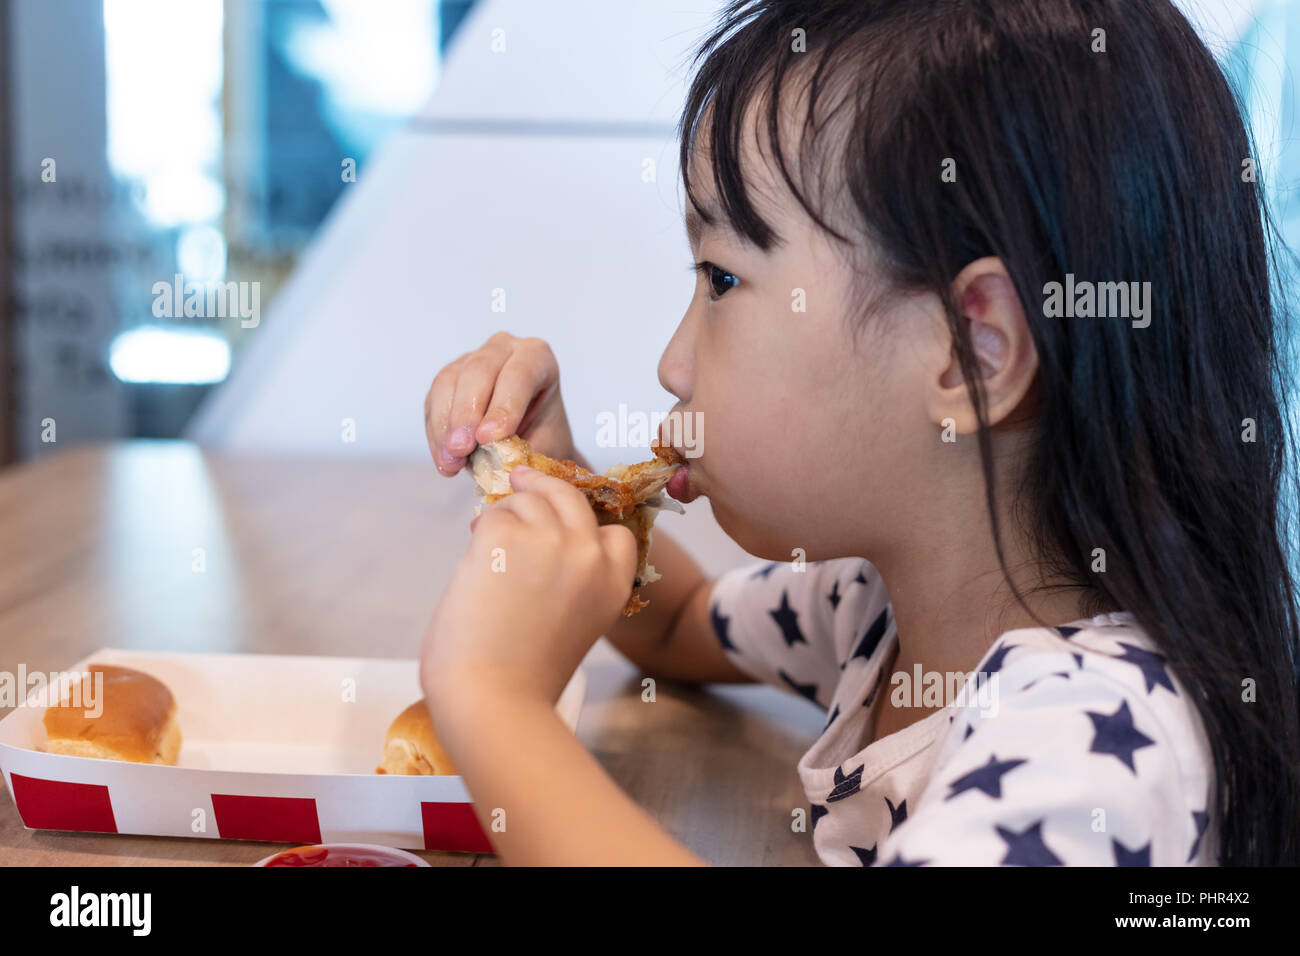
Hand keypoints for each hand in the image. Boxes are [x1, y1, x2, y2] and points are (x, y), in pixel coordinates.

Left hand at [419, 464, 637, 711]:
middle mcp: (589, 553)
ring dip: (505, 515)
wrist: (495, 698)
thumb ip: (573, 584)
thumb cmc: (525, 677)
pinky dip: (481, 532)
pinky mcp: (505, 535)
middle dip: (545, 487)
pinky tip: (475, 559)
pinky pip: (492, 515)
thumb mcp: (575, 625)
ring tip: (487, 546)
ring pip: (527, 500)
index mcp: (615, 582)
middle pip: (570, 498)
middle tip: (522, 480)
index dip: (587, 526)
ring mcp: (549, 539)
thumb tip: (538, 547)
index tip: (565, 525)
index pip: (615, 533)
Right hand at [424, 331, 583, 475]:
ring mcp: (471, 360)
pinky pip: (433, 400)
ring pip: (448, 382)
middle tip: (461, 449)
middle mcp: (504, 349)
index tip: (488, 438)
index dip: (503, 406)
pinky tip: (444, 458)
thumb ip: (523, 450)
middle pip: (479, 370)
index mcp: (538, 357)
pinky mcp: (447, 379)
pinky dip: (436, 432)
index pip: (520, 373)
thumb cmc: (543, 437)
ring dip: (445, 425)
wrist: (531, 439)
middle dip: (467, 414)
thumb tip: (497, 461)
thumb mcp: (546, 446)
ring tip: (451, 460)